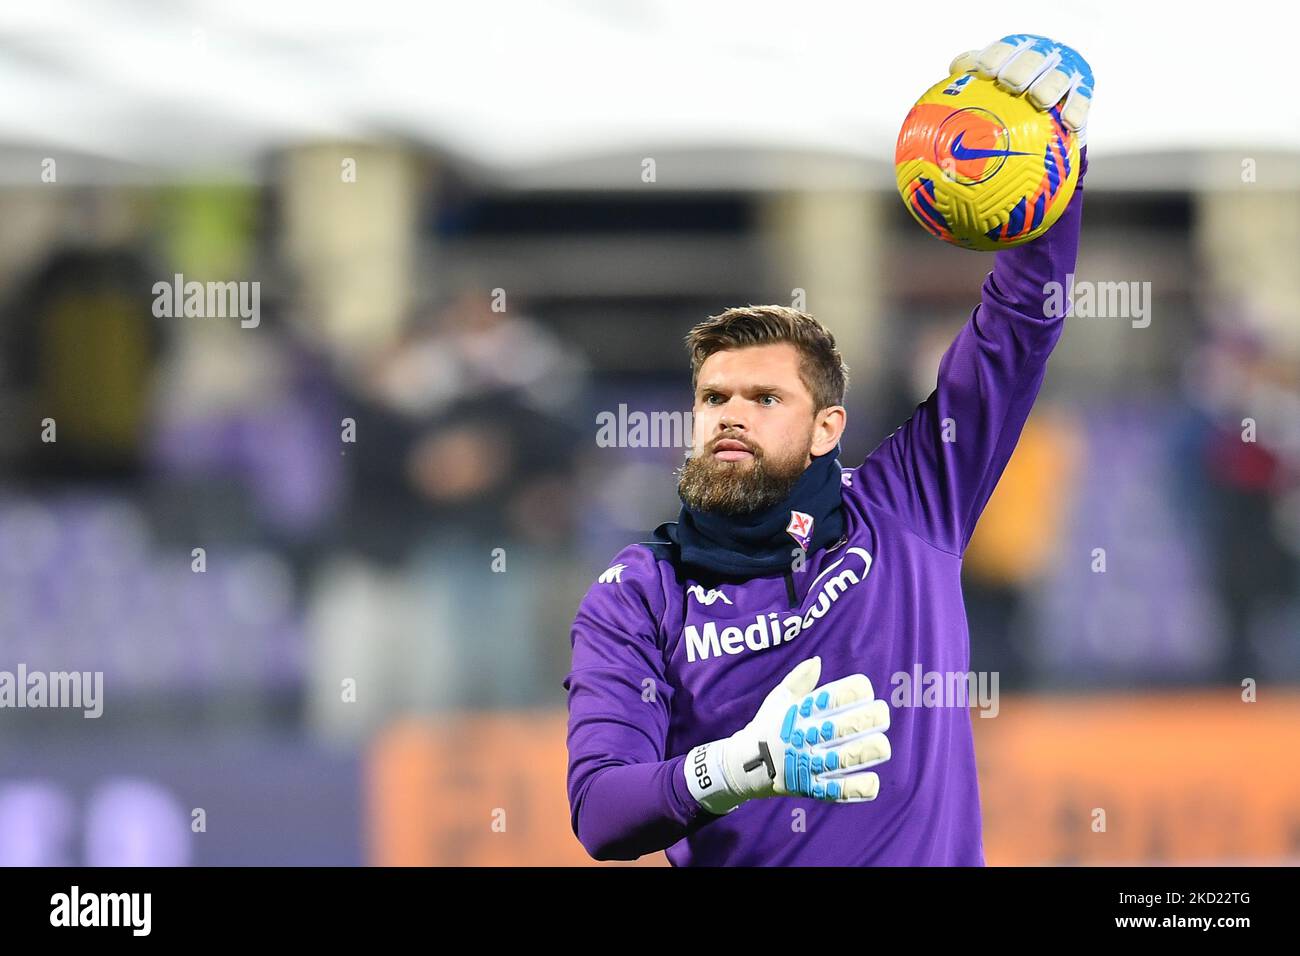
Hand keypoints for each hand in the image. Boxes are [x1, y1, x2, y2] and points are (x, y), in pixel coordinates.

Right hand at [683, 656, 890, 814]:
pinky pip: (838, 791)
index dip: (853, 691)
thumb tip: (818, 661)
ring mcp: (807, 766)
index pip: (829, 698)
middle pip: (842, 728)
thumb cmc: (769, 727)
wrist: (745, 767)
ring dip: (868, 751)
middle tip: (882, 714)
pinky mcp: (811, 790)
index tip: (866, 690)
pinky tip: (873, 781)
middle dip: (869, 719)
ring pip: (844, 759)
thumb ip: (798, 680)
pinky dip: (858, 788)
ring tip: (882, 745)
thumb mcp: (777, 700)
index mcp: (797, 714)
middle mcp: (802, 739)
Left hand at [950, 34, 1093, 145]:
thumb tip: (955, 70)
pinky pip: (1082, 100)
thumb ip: (973, 74)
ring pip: (1060, 76)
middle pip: (1034, 58)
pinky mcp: (1083, 91)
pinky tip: (1068, 122)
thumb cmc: (1008, 96)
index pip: (1007, 48)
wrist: (1048, 110)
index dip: (997, 56)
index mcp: (1018, 51)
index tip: (986, 70)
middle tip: (1010, 83)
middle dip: (1022, 68)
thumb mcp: (990, 83)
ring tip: (1039, 99)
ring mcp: (1066, 72)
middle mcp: (1044, 56)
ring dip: (1049, 87)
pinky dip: (1076, 110)